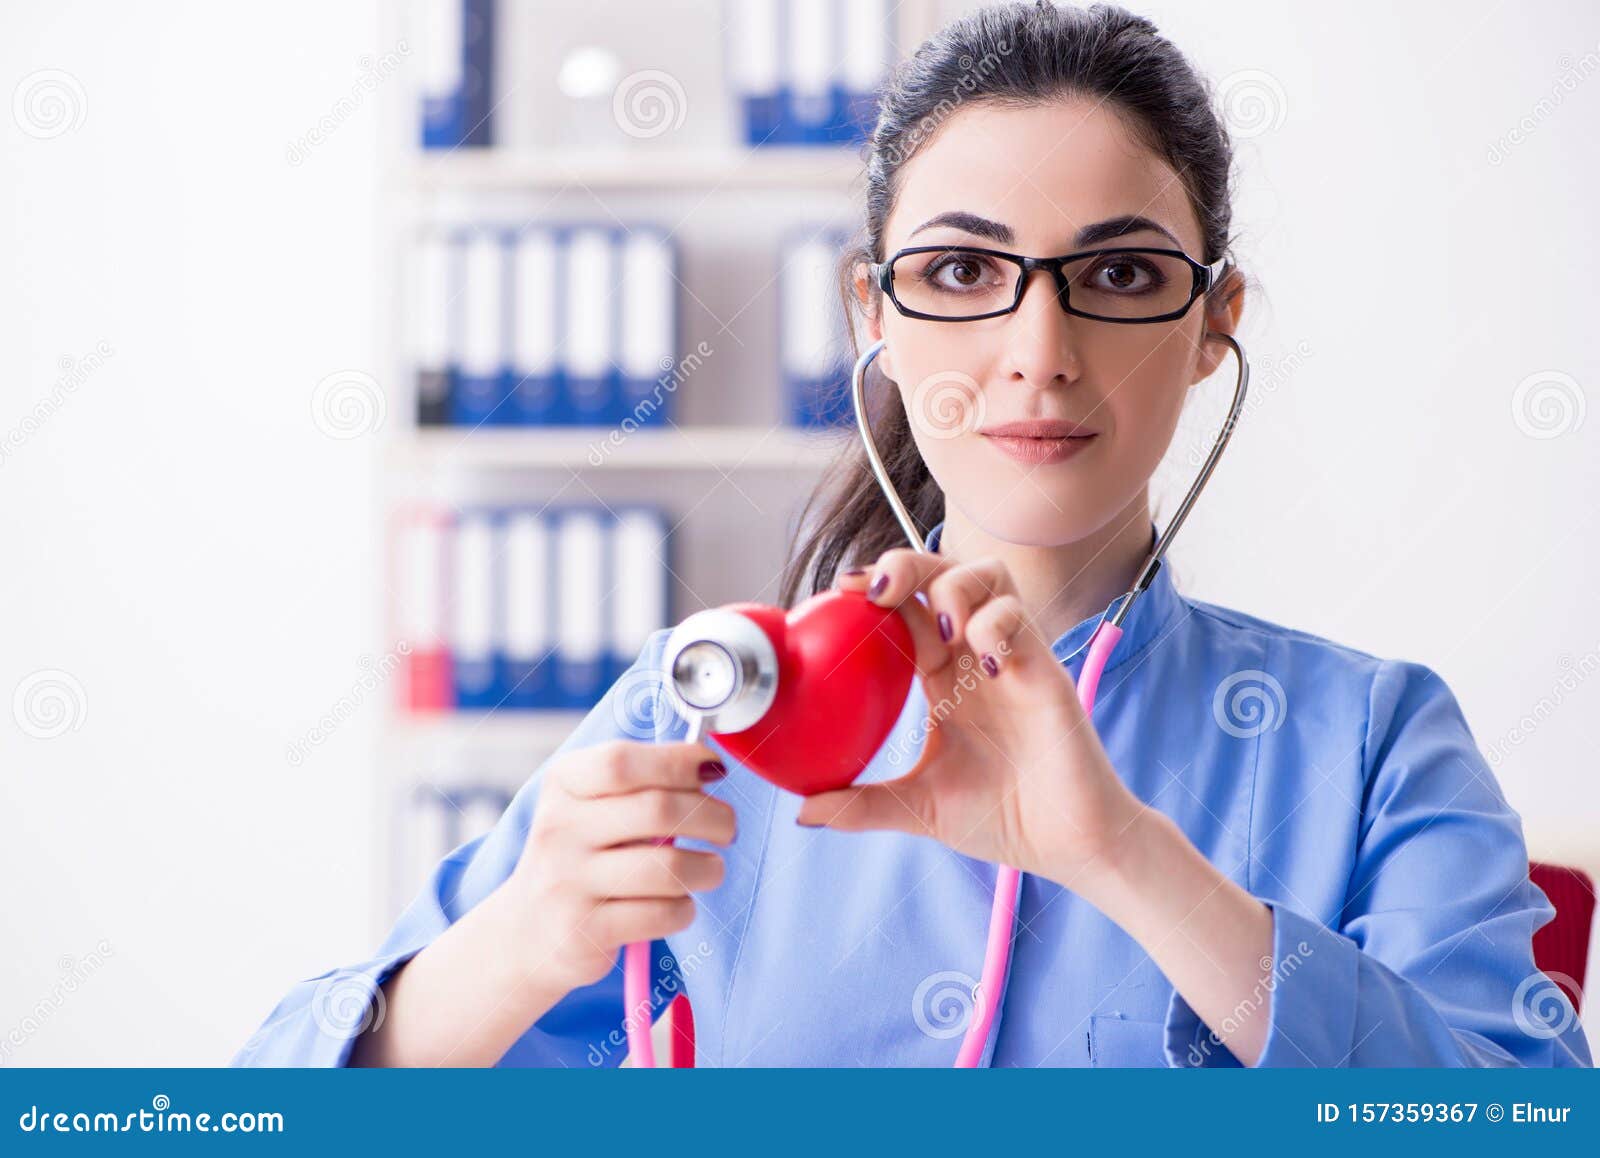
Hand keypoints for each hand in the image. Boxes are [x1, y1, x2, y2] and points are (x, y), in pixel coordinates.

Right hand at [498, 740, 736, 995]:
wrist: (527, 932)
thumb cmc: (581, 855)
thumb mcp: (591, 806)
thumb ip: (641, 782)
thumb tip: (709, 765)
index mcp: (563, 784)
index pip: (621, 762)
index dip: (678, 761)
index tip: (714, 769)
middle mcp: (558, 829)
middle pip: (657, 810)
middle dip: (713, 817)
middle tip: (728, 829)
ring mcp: (566, 883)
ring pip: (668, 868)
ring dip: (708, 868)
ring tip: (711, 869)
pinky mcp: (583, 932)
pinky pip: (661, 914)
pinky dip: (685, 909)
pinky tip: (678, 904)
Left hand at [794, 550, 1145, 886]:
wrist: (1069, 846)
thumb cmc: (1004, 819)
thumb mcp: (918, 810)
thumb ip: (862, 806)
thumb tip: (803, 812)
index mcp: (943, 680)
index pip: (906, 611)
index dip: (875, 590)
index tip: (840, 589)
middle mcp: (975, 658)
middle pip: (943, 575)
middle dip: (907, 566)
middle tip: (876, 589)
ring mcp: (1013, 657)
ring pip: (987, 576)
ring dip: (953, 587)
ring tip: (939, 629)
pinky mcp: (1045, 670)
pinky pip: (1019, 617)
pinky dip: (994, 624)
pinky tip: (983, 662)